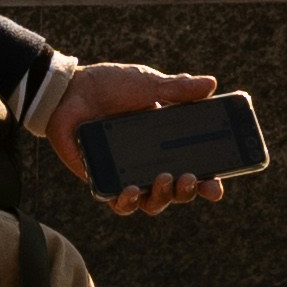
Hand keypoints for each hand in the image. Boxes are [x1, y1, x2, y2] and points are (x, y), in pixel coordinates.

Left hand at [47, 57, 226, 218]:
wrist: (70, 89)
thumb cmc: (110, 86)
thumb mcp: (148, 84)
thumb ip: (178, 88)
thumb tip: (211, 83)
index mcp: (166, 142)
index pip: (194, 167)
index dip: (208, 182)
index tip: (216, 187)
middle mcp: (149, 162)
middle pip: (177, 191)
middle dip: (187, 191)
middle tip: (188, 178)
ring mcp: (126, 173)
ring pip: (152, 202)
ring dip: (163, 198)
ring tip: (164, 181)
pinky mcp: (102, 179)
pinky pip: (118, 203)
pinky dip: (128, 203)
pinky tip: (131, 191)